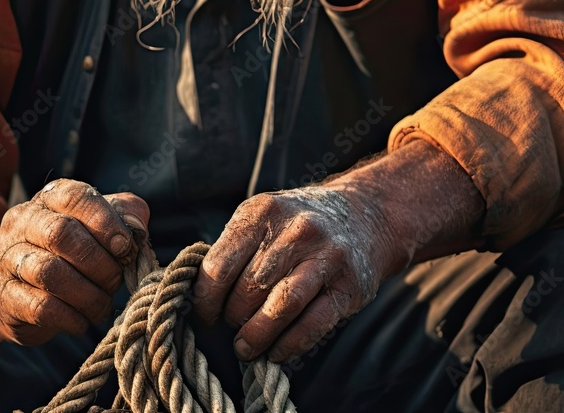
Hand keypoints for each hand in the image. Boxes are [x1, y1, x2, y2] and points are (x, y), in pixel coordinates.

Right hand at [0, 179, 149, 344]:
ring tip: (102, 305)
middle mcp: (22, 222)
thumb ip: (126, 215)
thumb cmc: (75, 254)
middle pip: (61, 233)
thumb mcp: (101, 226)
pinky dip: (71, 318)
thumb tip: (136, 228)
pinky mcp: (1, 296)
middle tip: (116, 282)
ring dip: (88, 294)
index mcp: (50, 198)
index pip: (75, 197)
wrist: (19, 290)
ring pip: (49, 272)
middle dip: (99, 263)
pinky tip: (82, 321)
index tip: (125, 248)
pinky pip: (40, 307)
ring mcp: (5, 258)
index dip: (105, 222)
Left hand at [191, 185, 393, 362]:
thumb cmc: (298, 226)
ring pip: (279, 308)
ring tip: (245, 349)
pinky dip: (289, 345)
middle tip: (229, 331)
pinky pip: (312, 325)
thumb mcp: (264, 219)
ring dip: (256, 337)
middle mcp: (296, 231)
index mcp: (262, 212)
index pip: (219, 266)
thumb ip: (233, 250)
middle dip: (231, 319)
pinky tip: (276, 352)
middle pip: (248, 290)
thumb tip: (197, 299)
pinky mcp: (349, 286)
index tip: (204, 317)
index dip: (205, 301)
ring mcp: (326, 257)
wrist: (366, 215)